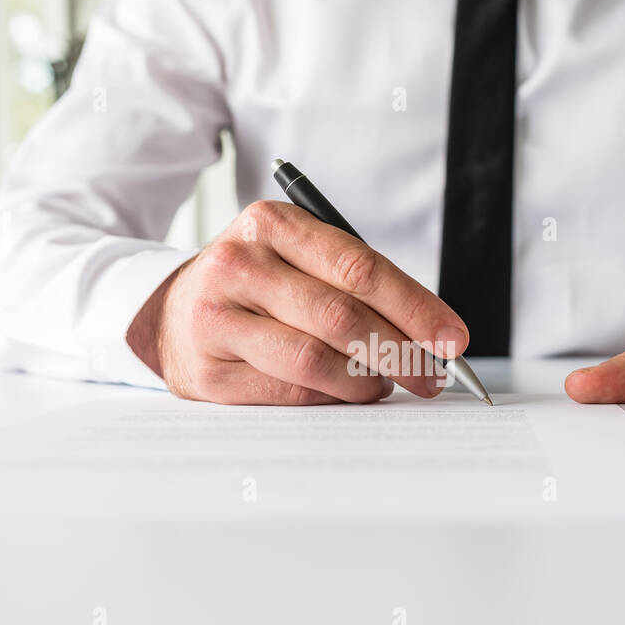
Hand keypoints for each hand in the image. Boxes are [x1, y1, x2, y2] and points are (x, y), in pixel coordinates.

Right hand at [127, 200, 468, 403]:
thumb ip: (357, 285)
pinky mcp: (207, 374)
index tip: (452, 339)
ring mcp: (215, 319)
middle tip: (432, 377)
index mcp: (271, 224)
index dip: (415, 307)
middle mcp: (237, 265)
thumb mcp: (298, 260)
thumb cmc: (258, 287)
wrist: (172, 312)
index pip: (359, 268)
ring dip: (365, 381)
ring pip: (314, 360)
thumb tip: (432, 338)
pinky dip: (330, 400)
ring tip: (385, 384)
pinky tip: (346, 395)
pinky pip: (289, 394)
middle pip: (341, 317)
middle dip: (400, 352)